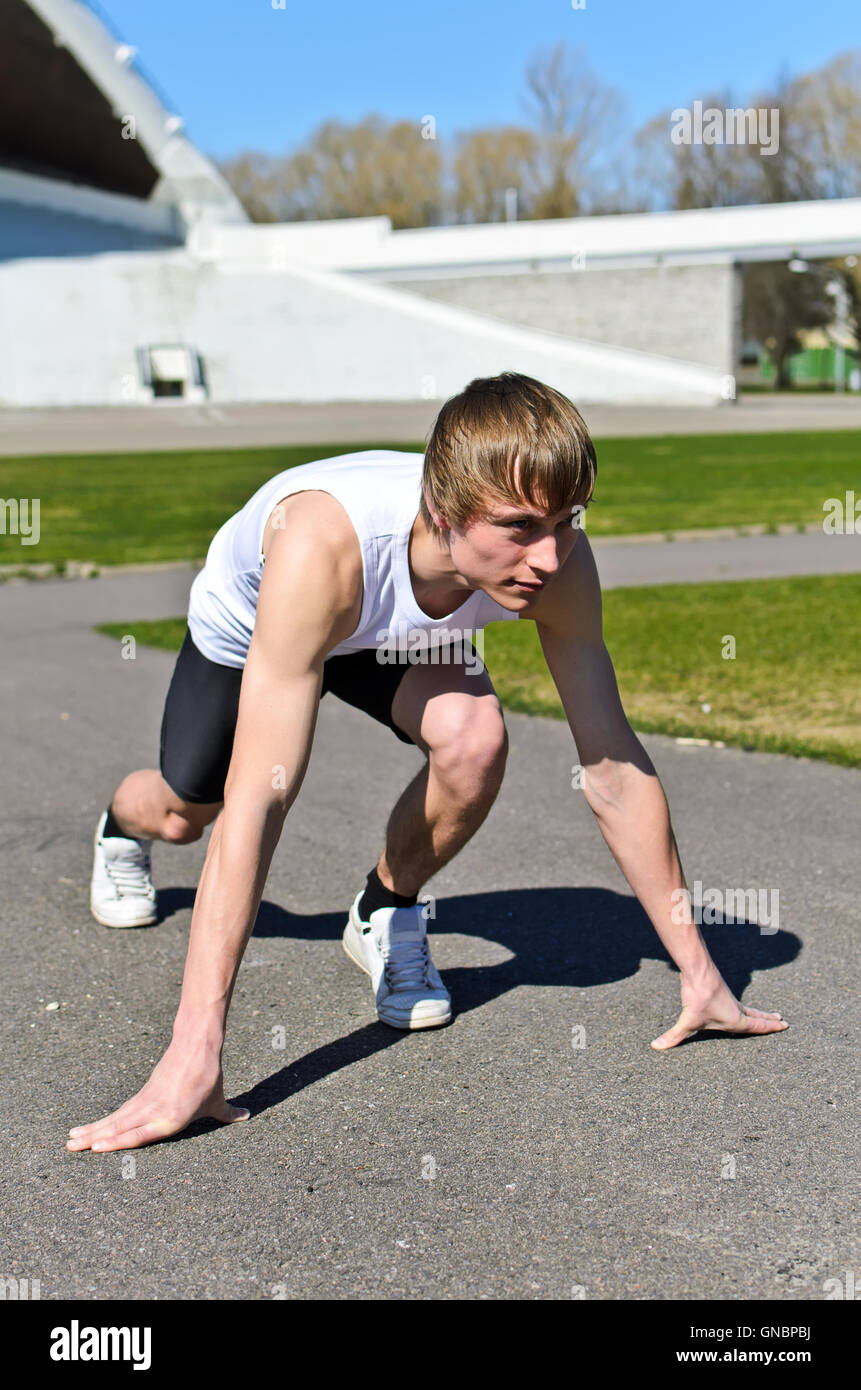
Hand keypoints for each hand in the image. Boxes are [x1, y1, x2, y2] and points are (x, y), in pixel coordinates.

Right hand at [65, 1040, 249, 1151]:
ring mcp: (146, 1101)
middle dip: (95, 1137)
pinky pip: (121, 1112)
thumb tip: (246, 1117)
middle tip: (71, 1146)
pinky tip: (90, 1129)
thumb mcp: (218, 1100)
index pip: (140, 1133)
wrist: (196, 1045)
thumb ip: (228, 1114)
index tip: (96, 1147)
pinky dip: (104, 1122)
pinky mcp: (143, 1094)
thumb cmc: (208, 1076)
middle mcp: (155, 1110)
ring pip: (115, 1119)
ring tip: (71, 1140)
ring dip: (92, 1130)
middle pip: (120, 1126)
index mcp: (172, 1117)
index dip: (118, 1141)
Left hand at [650, 971, 787, 1050]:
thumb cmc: (698, 996)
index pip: (757, 1026)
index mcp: (735, 1019)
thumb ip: (674, 1036)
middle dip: (769, 1020)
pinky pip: (737, 1002)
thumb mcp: (687, 1020)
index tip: (784, 1025)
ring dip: (760, 1012)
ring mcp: (729, 999)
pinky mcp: (721, 991)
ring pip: (748, 1008)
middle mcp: (735, 1009)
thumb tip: (656, 1047)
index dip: (770, 1027)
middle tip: (782, 1020)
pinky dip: (746, 1007)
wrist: (697, 969)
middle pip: (757, 1016)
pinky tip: (740, 1007)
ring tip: (770, 1014)